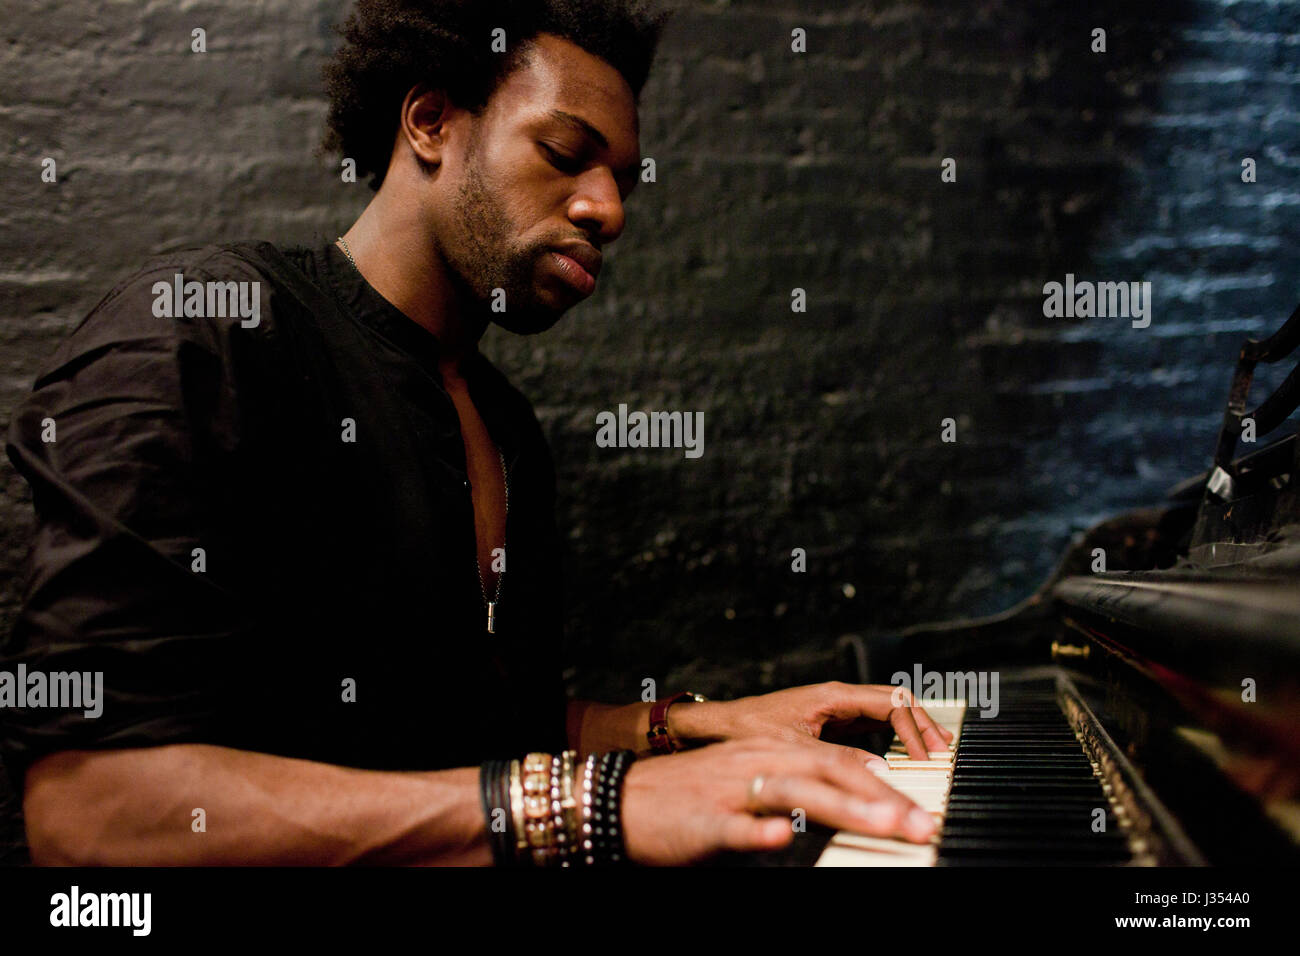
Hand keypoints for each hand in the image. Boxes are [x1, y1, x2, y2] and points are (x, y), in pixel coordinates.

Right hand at [620, 737, 936, 864]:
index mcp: (774, 753)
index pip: (843, 762)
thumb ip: (801, 786)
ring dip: (843, 808)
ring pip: (795, 792)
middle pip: (831, 772)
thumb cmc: (692, 798)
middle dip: (882, 798)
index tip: (923, 811)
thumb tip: (857, 798)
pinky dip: (759, 831)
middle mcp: (759, 763)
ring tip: (883, 824)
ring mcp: (731, 790)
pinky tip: (783, 837)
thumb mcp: (752, 784)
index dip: (888, 785)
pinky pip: (734, 825)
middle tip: (921, 824)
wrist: (624, 800)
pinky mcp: (704, 820)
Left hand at [676, 681, 953, 762]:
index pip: (893, 703)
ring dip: (909, 732)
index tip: (930, 755)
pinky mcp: (828, 725)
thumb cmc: (747, 728)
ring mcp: (834, 710)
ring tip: (931, 755)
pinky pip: (870, 728)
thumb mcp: (795, 748)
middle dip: (923, 725)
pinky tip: (898, 759)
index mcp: (834, 695)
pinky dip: (891, 740)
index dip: (917, 728)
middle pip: (895, 704)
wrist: (717, 727)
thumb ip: (838, 758)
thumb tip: (880, 772)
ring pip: (884, 715)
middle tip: (943, 752)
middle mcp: (837, 698)